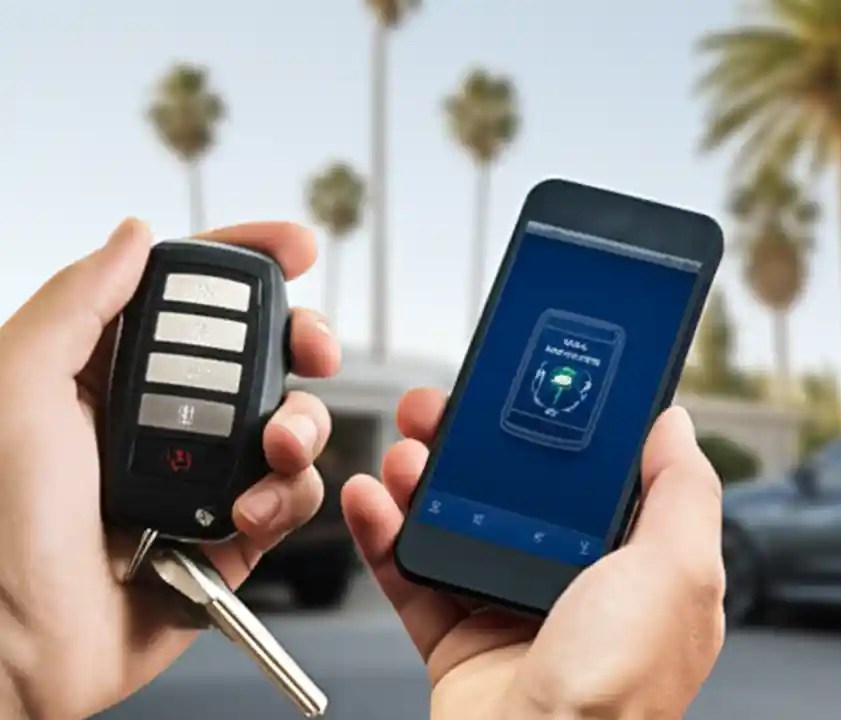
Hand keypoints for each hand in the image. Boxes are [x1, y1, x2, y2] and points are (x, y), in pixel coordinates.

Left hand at [0, 219, 340, 718]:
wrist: (12, 645)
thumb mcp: (17, 387)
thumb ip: (79, 302)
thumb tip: (134, 235)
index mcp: (108, 372)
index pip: (189, 298)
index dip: (247, 264)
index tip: (295, 247)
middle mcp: (162, 417)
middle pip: (261, 355)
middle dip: (302, 343)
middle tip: (313, 349)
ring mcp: (201, 475)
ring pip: (290, 424)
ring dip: (301, 429)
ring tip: (275, 452)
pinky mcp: (230, 534)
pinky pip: (291, 499)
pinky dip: (287, 499)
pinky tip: (248, 513)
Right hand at [342, 390, 725, 718]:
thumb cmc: (614, 693)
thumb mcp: (677, 572)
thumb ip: (682, 491)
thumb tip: (676, 424)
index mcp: (640, 569)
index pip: (600, 479)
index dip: (564, 429)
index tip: (531, 386)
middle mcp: (579, 589)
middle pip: (518, 493)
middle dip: (475, 444)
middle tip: (442, 410)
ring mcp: (514, 613)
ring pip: (460, 524)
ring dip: (423, 479)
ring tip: (403, 452)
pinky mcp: (459, 641)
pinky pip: (413, 575)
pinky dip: (385, 534)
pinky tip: (370, 499)